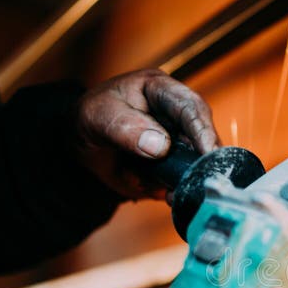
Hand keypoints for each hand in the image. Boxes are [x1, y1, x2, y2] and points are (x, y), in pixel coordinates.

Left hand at [75, 69, 219, 198]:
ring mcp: (178, 143)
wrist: (80, 148)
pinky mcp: (175, 166)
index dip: (202, 129)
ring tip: (172, 193)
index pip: (191, 106)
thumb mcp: (98, 117)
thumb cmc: (90, 119)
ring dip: (186, 180)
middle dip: (201, 160)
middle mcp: (176, 117)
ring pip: (196, 164)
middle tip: (199, 179)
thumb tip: (160, 145)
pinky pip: (182, 181)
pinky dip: (174, 191)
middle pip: (203, 137)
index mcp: (161, 91)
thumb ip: (125, 127)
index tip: (208, 152)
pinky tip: (164, 195)